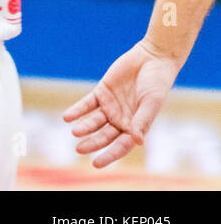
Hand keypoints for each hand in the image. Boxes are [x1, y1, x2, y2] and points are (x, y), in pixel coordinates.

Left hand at [61, 39, 181, 167]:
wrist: (151, 59)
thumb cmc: (157, 84)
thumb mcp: (151, 103)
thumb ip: (142, 121)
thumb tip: (136, 141)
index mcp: (135, 127)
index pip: (120, 145)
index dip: (109, 155)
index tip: (96, 164)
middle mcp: (121, 119)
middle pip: (104, 135)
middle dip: (92, 143)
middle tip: (79, 149)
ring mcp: (110, 106)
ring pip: (94, 121)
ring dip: (84, 127)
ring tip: (74, 132)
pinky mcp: (101, 92)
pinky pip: (87, 104)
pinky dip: (77, 110)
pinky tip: (67, 117)